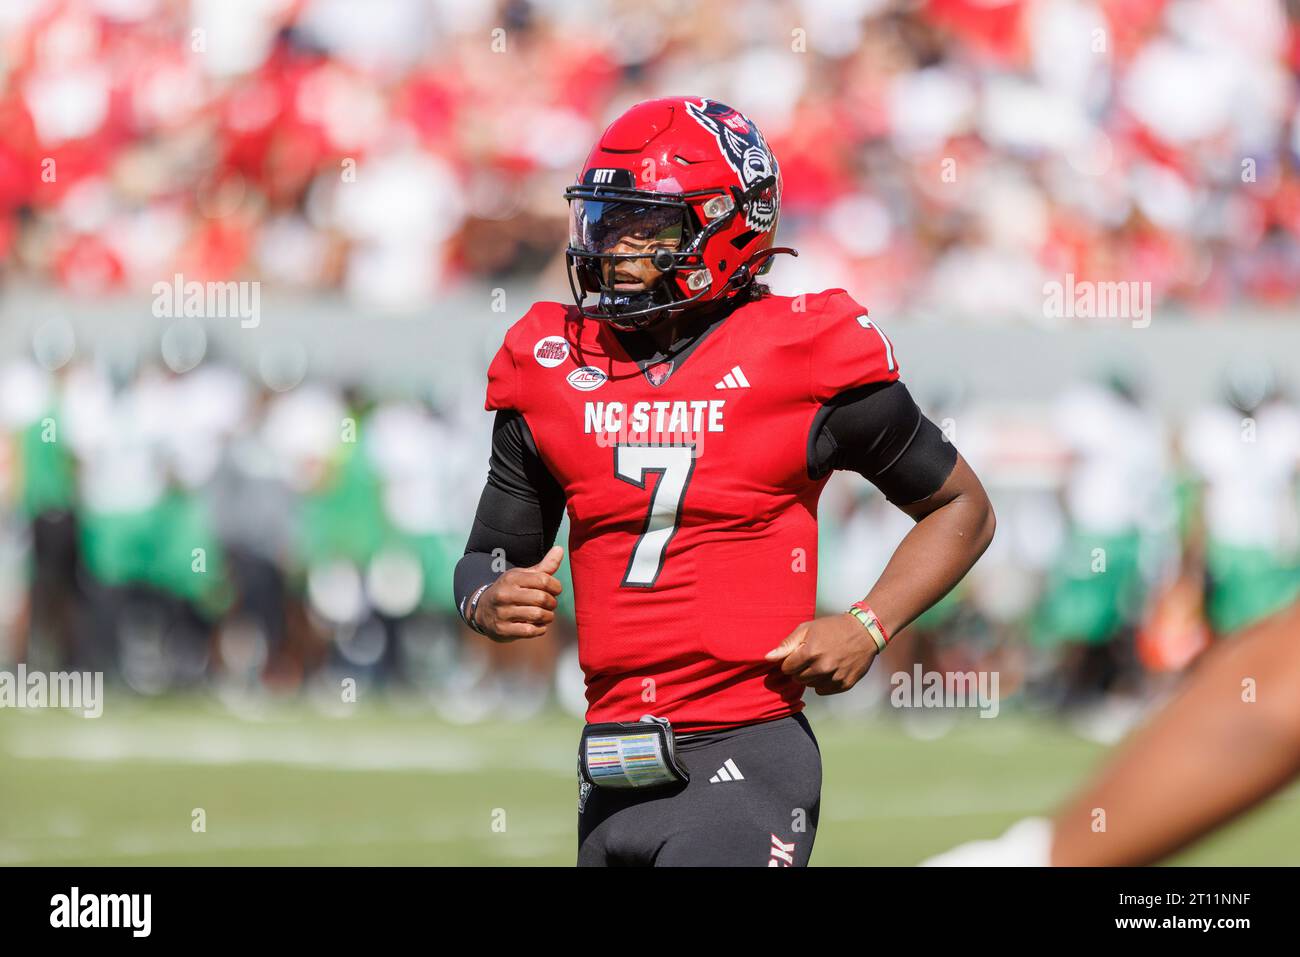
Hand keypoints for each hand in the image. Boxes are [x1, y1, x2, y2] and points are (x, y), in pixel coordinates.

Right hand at [475, 546, 563, 641]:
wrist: (482, 611)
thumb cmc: (510, 590)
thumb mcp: (522, 576)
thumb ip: (544, 567)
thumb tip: (561, 549)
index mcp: (512, 578)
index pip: (544, 580)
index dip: (556, 586)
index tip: (555, 590)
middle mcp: (505, 594)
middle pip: (542, 598)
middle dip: (552, 603)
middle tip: (551, 604)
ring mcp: (502, 613)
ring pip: (538, 615)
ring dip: (548, 617)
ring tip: (546, 615)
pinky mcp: (503, 630)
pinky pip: (530, 631)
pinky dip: (540, 629)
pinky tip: (538, 625)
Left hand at [764, 614, 879, 695]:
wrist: (864, 632)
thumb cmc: (832, 628)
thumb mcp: (807, 629)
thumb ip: (786, 644)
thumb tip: (767, 658)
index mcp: (810, 652)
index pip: (786, 668)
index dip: (790, 661)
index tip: (798, 654)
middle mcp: (823, 667)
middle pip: (797, 679)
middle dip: (800, 669)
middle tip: (810, 657)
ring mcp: (835, 677)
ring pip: (810, 686)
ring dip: (812, 676)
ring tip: (822, 662)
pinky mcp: (845, 684)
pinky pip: (824, 690)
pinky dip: (824, 683)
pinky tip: (831, 669)